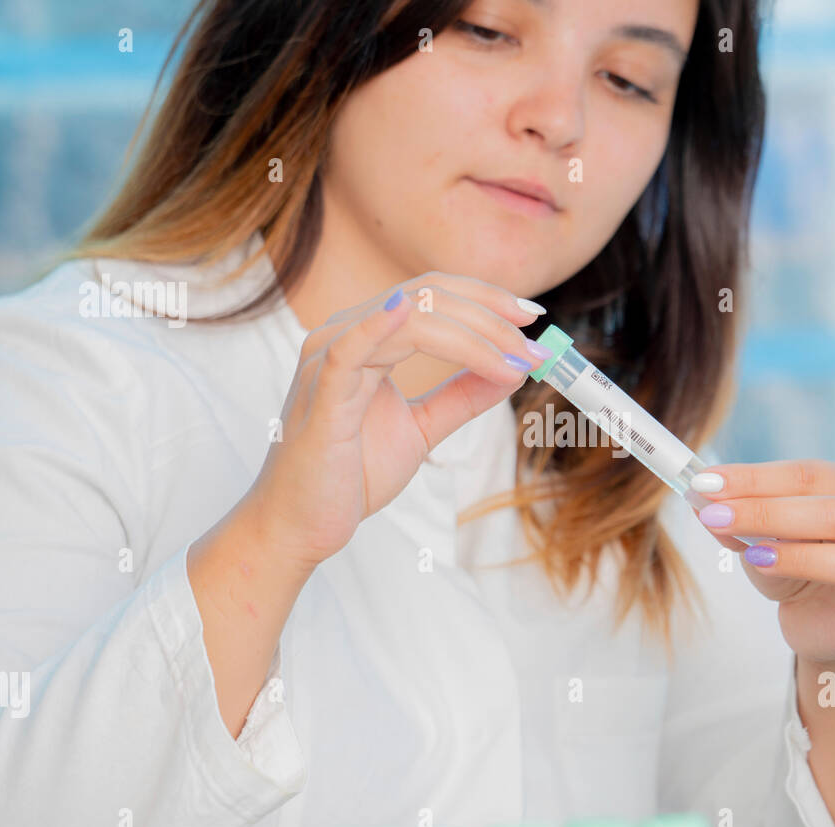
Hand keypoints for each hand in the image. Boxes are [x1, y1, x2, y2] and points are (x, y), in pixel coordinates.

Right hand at [244, 271, 547, 570]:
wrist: (301, 524)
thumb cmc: (349, 475)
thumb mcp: (421, 428)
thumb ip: (462, 397)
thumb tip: (514, 369)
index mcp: (367, 338)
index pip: (432, 294)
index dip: (485, 298)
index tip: (531, 318)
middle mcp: (345, 336)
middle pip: (427, 296)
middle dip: (490, 317)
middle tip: (533, 343)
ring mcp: (328, 361)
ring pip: (410, 319)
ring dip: (473, 336)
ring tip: (514, 361)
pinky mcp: (320, 397)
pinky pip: (350, 349)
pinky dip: (382, 325)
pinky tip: (415, 314)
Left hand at [691, 459, 834, 663]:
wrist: (824, 626)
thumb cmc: (797, 571)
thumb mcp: (761, 544)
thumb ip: (738, 525)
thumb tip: (703, 503)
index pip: (806, 474)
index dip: (754, 478)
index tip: (705, 484)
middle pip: (832, 511)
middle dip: (767, 512)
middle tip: (715, 517)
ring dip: (807, 557)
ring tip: (756, 558)